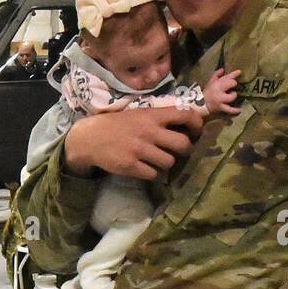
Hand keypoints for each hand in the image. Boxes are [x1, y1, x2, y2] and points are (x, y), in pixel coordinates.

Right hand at [64, 105, 203, 180]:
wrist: (89, 138)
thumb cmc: (117, 125)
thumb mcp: (139, 114)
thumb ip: (160, 118)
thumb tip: (185, 126)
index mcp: (152, 116)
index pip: (186, 115)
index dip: (197, 125)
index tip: (196, 132)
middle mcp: (149, 132)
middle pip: (183, 144)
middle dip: (186, 150)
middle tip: (180, 152)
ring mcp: (139, 150)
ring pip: (169, 162)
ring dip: (167, 163)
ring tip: (158, 160)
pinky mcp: (130, 166)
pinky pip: (153, 174)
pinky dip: (152, 173)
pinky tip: (145, 168)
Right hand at [201, 67, 241, 116]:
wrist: (199, 105)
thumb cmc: (206, 93)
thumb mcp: (210, 82)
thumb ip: (216, 75)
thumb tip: (222, 69)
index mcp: (216, 84)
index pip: (227, 77)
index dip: (234, 74)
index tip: (239, 72)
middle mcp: (219, 91)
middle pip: (231, 84)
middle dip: (233, 84)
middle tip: (232, 86)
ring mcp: (220, 100)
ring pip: (231, 97)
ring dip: (233, 95)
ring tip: (232, 94)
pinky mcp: (221, 108)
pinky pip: (229, 110)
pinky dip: (235, 110)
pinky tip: (240, 110)